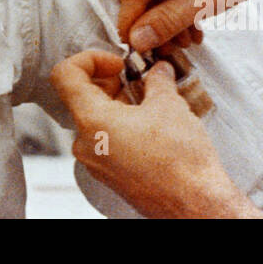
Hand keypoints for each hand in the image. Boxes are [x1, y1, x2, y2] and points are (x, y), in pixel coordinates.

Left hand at [49, 50, 262, 217]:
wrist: (197, 204)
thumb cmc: (181, 161)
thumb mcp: (169, 104)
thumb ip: (156, 79)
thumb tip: (156, 70)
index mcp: (91, 121)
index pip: (65, 75)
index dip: (90, 59)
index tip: (117, 64)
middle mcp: (86, 144)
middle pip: (81, 97)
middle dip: (110, 82)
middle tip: (138, 78)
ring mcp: (96, 162)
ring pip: (95, 119)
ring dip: (119, 103)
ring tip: (150, 101)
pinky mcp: (110, 174)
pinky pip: (106, 140)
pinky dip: (122, 125)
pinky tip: (151, 124)